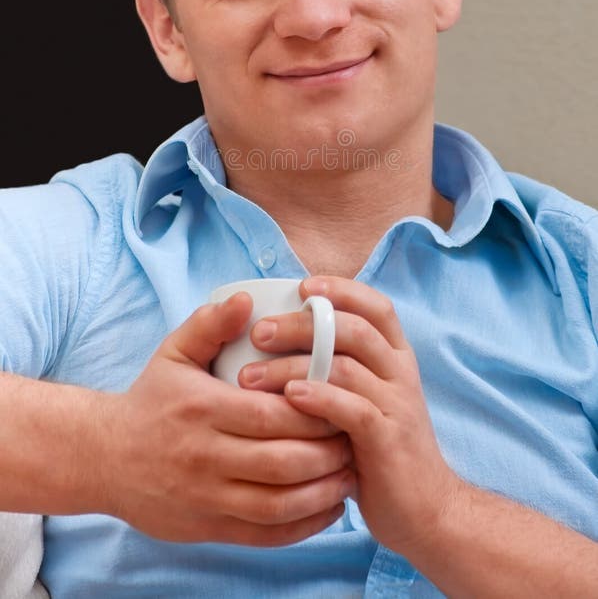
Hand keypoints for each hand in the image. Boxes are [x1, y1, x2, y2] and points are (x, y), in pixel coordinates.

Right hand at [102, 291, 353, 544]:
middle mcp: (205, 456)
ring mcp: (206, 497)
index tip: (344, 400)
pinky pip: (267, 535)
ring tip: (351, 472)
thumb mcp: (174, 352)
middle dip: (330, 453)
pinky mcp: (208, 528)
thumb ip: (211, 323)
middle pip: (284, 462)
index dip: (316, 412)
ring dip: (325, 492)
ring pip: (280, 504)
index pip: (273, 415)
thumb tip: (247, 298)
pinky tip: (329, 506)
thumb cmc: (151, 398)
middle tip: (357, 436)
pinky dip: (305, 526)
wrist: (105, 456)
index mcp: (203, 408)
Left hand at [238, 276, 462, 554]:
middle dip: (302, 324)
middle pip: (354, 329)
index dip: (342, 290)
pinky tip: (288, 397)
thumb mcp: (366, 399)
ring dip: (293, 366)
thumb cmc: (380, 450)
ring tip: (250, 376)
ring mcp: (397, 406)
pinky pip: (353, 409)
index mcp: (396, 358)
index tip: (302, 286)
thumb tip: (283, 339)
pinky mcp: (389, 440)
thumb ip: (340, 369)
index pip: (377, 307)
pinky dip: (318, 398)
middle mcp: (400, 374)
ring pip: (345, 367)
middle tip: (259, 333)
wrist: (427, 509)